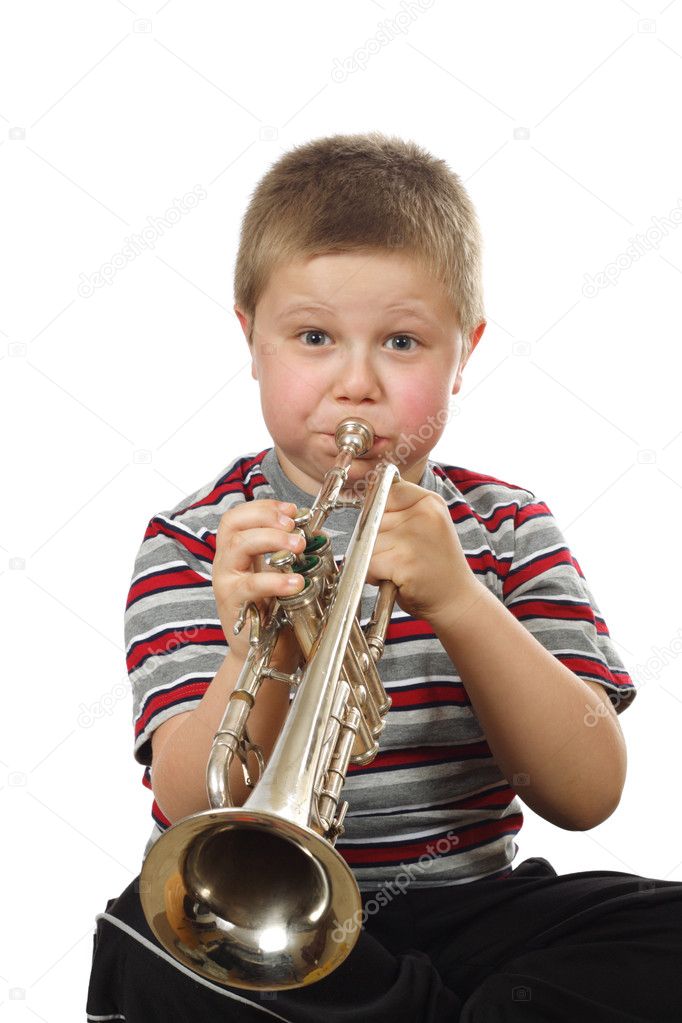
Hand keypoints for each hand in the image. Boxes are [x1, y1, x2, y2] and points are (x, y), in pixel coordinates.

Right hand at [212, 499, 305, 665]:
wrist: (265, 654)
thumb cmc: (275, 612)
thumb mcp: (282, 575)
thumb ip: (293, 552)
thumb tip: (316, 531)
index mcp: (237, 552)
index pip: (239, 516)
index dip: (264, 507)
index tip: (292, 509)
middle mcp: (226, 562)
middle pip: (234, 524)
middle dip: (268, 518)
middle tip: (294, 527)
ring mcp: (226, 581)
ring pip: (239, 546)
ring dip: (272, 539)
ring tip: (298, 547)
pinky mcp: (232, 603)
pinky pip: (251, 584)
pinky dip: (275, 579)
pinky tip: (296, 582)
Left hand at [365, 479, 478, 624]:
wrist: (456, 600)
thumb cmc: (435, 566)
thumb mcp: (425, 527)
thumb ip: (400, 512)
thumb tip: (365, 505)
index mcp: (429, 501)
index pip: (386, 492)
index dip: (379, 513)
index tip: (389, 530)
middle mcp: (424, 514)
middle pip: (372, 518)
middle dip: (375, 540)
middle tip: (399, 556)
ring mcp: (414, 538)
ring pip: (367, 542)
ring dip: (374, 560)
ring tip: (399, 569)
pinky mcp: (404, 561)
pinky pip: (368, 563)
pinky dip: (374, 576)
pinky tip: (395, 580)